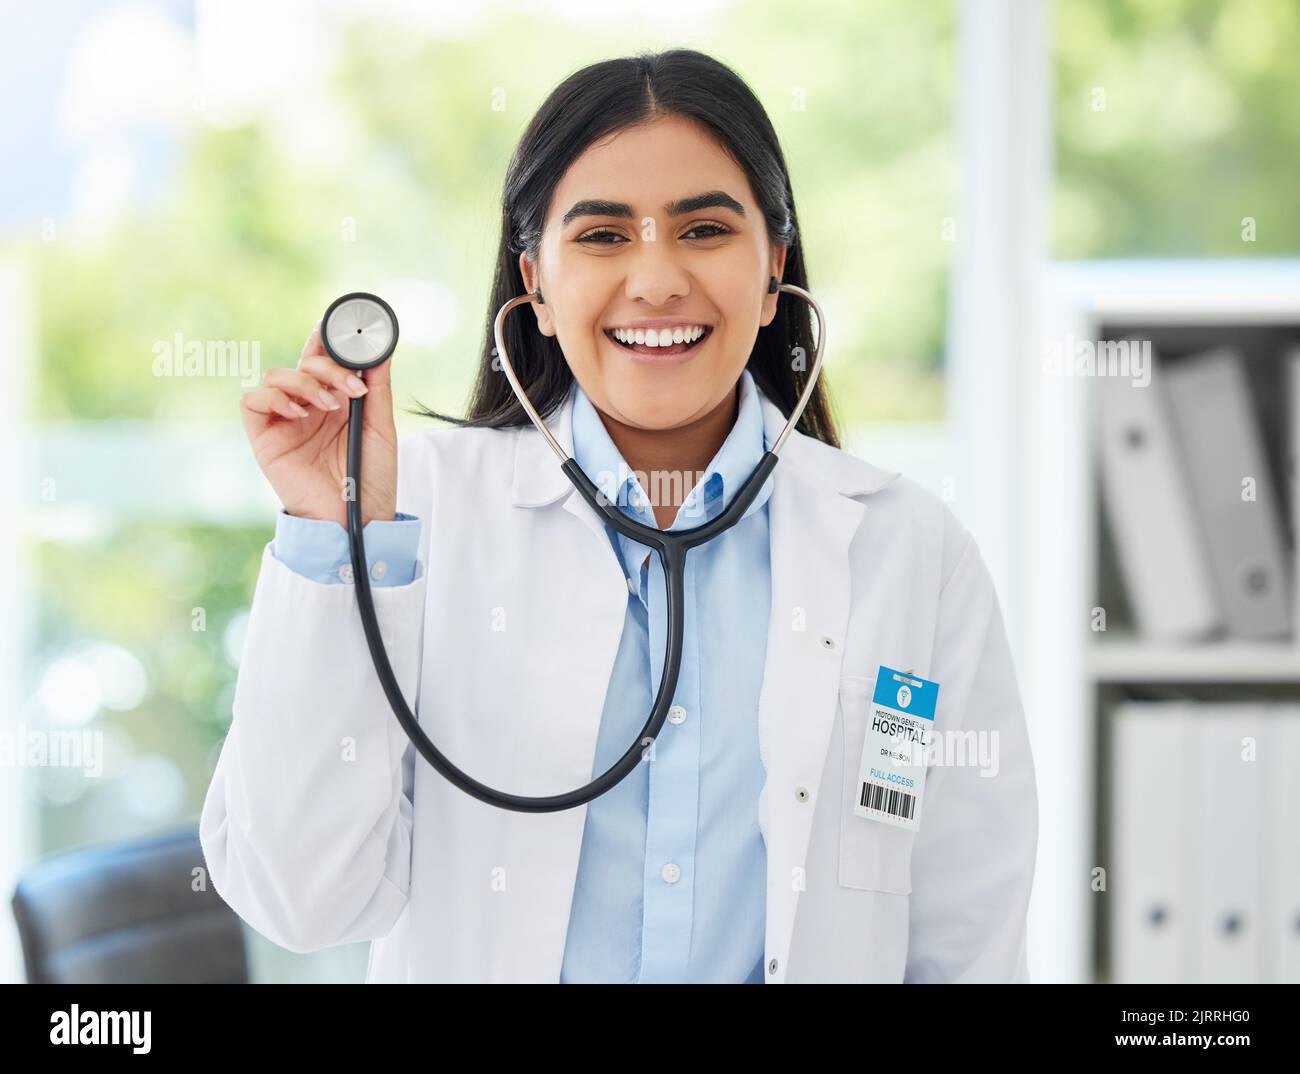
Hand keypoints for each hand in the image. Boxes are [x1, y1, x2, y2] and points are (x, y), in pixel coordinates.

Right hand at [240, 322, 396, 527]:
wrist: (356, 519)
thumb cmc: (369, 479)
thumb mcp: (381, 428)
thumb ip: (377, 389)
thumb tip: (380, 351)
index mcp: (335, 400)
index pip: (322, 358)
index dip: (326, 340)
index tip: (344, 332)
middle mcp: (307, 407)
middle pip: (302, 363)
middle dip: (327, 366)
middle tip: (351, 389)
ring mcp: (285, 421)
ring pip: (276, 375)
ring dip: (304, 382)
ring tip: (330, 407)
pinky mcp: (265, 439)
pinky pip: (252, 402)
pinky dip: (273, 397)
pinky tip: (299, 412)